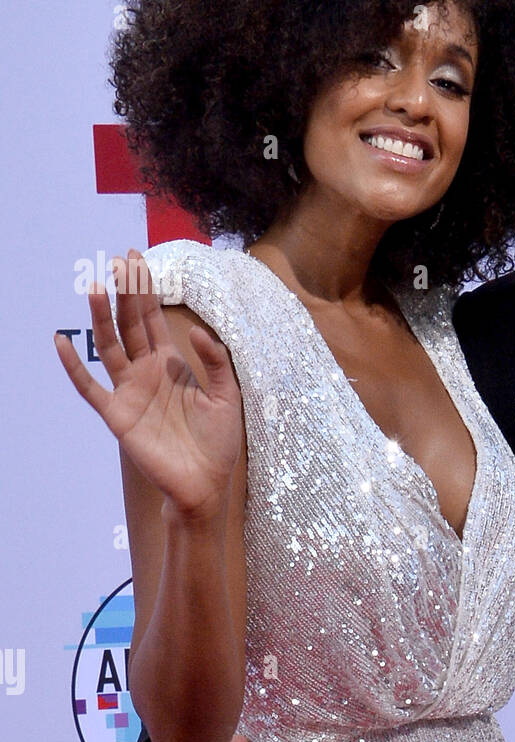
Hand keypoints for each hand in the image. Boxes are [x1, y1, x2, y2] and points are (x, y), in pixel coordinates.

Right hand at [54, 250, 241, 522]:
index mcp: (172, 364)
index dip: (145, 289)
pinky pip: (89, 387)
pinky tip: (61, 342)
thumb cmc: (217, 442)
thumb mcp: (228, 395)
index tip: (136, 258)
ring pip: (110, 346)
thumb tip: (197, 330)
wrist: (206, 483)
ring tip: (93, 287)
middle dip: (125, 292)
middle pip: (131, 323)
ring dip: (100, 317)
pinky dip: (74, 366)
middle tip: (118, 260)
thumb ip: (216, 361)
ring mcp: (129, 391)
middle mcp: (147, 372)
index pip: (153, 319)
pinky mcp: (117, 415)